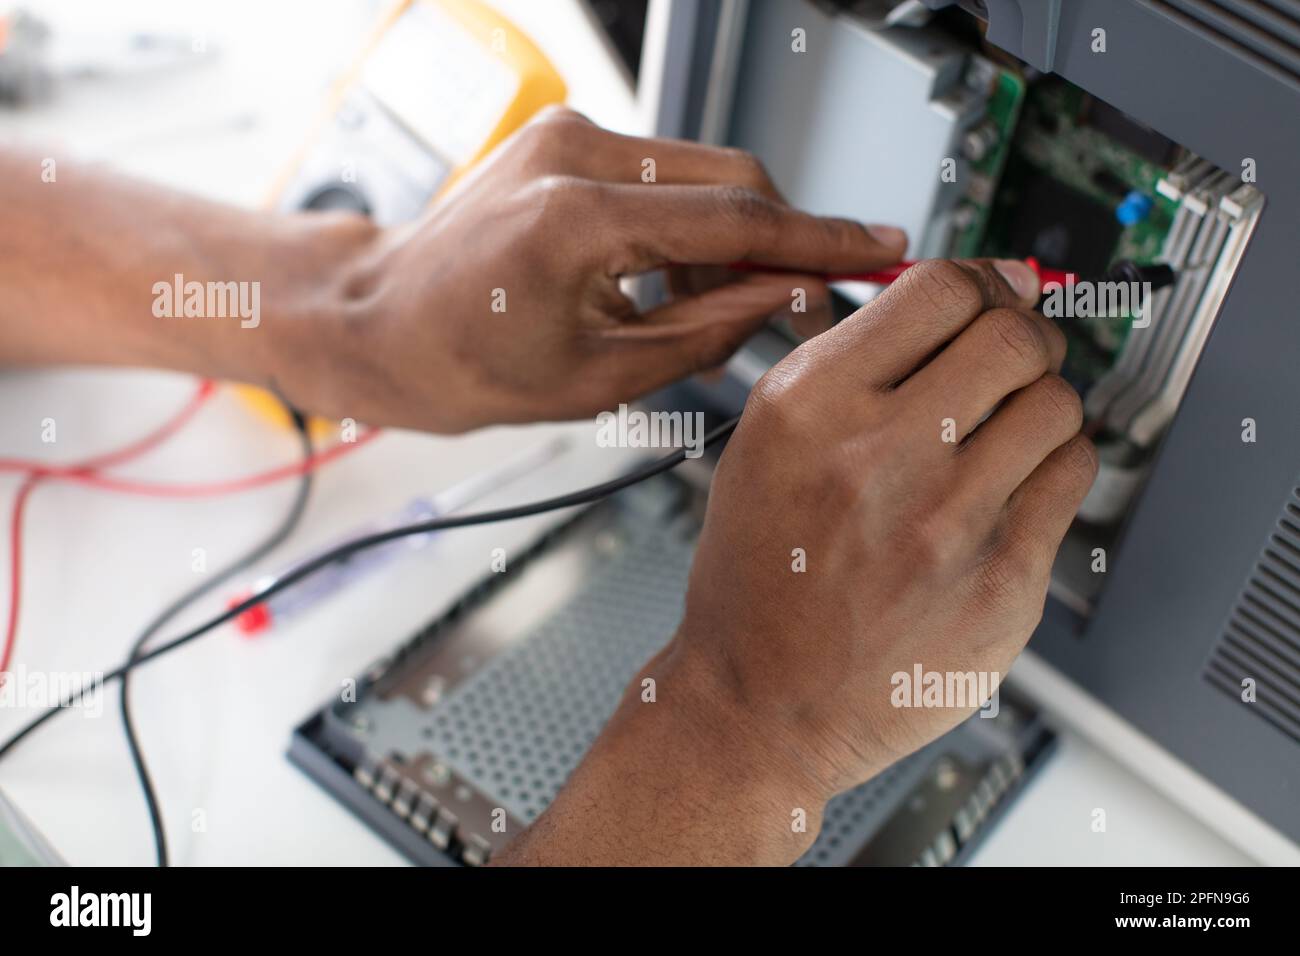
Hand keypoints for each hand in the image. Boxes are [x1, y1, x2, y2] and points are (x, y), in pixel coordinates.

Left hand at [281, 107, 907, 431]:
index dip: (820, 240)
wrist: (380, 321)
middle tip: (798, 305)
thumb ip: (709, 331)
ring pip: (702, 177)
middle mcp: (574, 153)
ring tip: (700, 316)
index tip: (879, 249)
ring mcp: (568, 135)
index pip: (737, 219)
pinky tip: (666, 286)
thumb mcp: (601, 377)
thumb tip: (789, 297)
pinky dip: (684, 229)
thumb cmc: (461, 363)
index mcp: (575, 219)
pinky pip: (662, 175)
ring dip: (725, 244)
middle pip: (732, 180)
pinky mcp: (566, 139)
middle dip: (777, 244)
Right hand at [496, 258, 1096, 865]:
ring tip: (1009, 427)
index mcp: (810, 406)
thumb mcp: (761, 446)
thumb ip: (847, 362)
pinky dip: (1055, 465)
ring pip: (1056, 401)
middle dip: (1021, 330)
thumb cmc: (756, 580)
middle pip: (1012, 333)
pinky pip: (1072, 476)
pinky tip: (1017, 483)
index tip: (987, 291)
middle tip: (1012, 351)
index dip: (976, 281)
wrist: (760, 703)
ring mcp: (950, 520)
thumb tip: (945, 291)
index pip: (938, 288)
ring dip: (1041, 399)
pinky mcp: (1003, 579)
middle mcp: (881, 453)